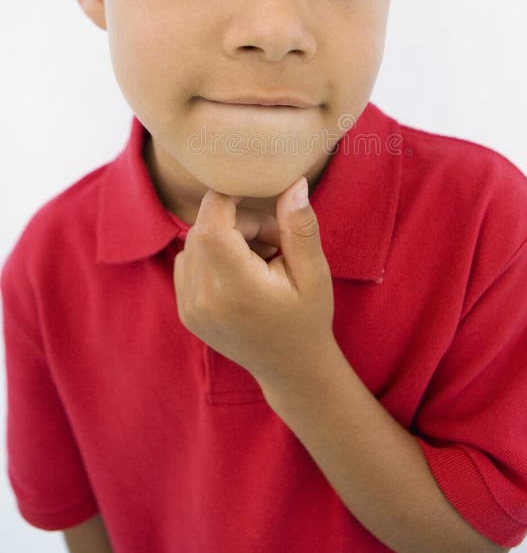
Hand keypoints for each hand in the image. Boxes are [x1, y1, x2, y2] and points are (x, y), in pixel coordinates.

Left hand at [173, 177, 335, 391]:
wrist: (291, 369)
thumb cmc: (307, 318)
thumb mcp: (314, 272)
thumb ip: (299, 226)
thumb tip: (293, 183)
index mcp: (235, 286)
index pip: (212, 220)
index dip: (230, 198)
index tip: (257, 197)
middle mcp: (203, 298)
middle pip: (204, 228)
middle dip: (236, 220)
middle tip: (274, 238)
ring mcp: (189, 307)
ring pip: (193, 243)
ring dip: (224, 238)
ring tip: (261, 258)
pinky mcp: (185, 311)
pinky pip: (187, 262)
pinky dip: (211, 256)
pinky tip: (241, 273)